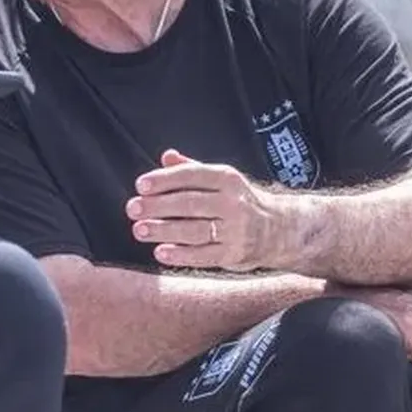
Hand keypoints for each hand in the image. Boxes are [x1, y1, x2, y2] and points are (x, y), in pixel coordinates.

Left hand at [127, 149, 283, 270]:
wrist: (279, 229)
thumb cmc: (240, 201)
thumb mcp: (222, 180)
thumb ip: (192, 169)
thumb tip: (166, 156)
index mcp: (228, 179)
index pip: (191, 175)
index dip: (164, 180)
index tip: (141, 185)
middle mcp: (233, 202)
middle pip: (189, 203)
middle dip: (157, 206)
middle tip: (132, 208)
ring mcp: (235, 230)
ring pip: (193, 230)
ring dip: (163, 230)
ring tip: (139, 230)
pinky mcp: (235, 254)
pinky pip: (203, 255)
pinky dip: (181, 255)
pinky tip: (160, 252)